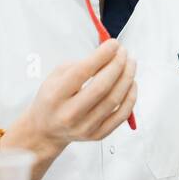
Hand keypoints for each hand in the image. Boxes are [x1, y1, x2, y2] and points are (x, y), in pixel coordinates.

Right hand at [17, 39, 137, 153]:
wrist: (47, 131)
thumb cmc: (53, 99)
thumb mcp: (56, 77)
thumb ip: (80, 65)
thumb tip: (108, 55)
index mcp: (56, 96)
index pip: (82, 72)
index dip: (101, 55)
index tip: (113, 44)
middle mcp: (70, 114)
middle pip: (102, 86)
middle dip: (117, 65)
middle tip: (124, 52)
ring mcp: (85, 127)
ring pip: (114, 100)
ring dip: (127, 78)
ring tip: (130, 63)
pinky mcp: (98, 135)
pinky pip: (121, 115)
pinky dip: (130, 97)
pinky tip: (131, 83)